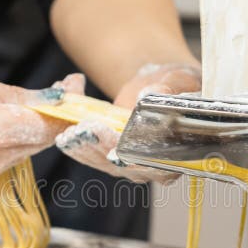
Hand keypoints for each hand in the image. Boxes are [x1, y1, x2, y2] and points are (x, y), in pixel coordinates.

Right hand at [0, 70, 71, 189]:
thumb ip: (14, 94)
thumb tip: (55, 95)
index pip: (54, 124)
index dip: (70, 104)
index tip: (74, 84)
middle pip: (43, 139)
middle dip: (54, 115)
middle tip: (58, 88)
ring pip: (24, 149)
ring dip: (30, 128)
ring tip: (19, 104)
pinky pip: (4, 159)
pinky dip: (9, 141)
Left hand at [56, 63, 200, 182]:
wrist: (163, 84)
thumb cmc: (181, 84)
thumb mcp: (180, 81)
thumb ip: (168, 89)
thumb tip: (149, 96)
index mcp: (182, 153)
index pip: (158, 163)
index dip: (135, 159)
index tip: (114, 152)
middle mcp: (159, 165)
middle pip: (127, 166)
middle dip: (102, 151)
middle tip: (84, 132)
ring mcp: (135, 165)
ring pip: (107, 164)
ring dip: (86, 150)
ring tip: (69, 134)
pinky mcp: (116, 157)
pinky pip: (96, 158)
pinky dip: (80, 148)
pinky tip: (65, 138)